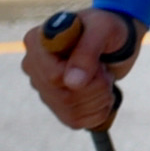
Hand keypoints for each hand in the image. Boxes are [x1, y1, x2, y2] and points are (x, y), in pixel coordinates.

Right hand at [22, 6, 142, 132]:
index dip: (86, 76)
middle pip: (64, 97)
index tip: (100, 63)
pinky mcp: (58, 105)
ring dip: (100, 99)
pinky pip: (76, 121)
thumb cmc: (108, 28)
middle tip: (105, 70)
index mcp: (36, 42)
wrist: (117, 41)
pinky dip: (99, 112)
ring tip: (103, 78)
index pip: (54, 77)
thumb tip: (71, 83)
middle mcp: (33, 66)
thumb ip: (87, 52)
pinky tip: (102, 94)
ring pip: (71, 112)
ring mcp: (43, 88)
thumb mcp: (103, 29)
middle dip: (97, 87)